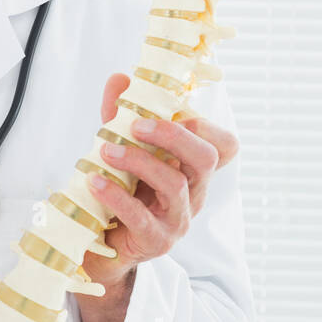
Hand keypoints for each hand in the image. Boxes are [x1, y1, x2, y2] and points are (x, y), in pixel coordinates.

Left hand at [85, 73, 238, 287]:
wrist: (99, 243)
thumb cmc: (119, 191)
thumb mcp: (120, 148)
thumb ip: (120, 115)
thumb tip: (119, 78)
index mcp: (192, 168)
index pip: (225, 145)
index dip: (205, 124)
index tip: (173, 110)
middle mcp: (194, 193)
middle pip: (206, 158)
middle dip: (173, 135)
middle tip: (136, 125)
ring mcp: (178, 219)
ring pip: (175, 184)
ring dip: (138, 161)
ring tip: (105, 150)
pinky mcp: (156, 241)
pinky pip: (142, 217)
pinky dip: (117, 195)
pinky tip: (95, 181)